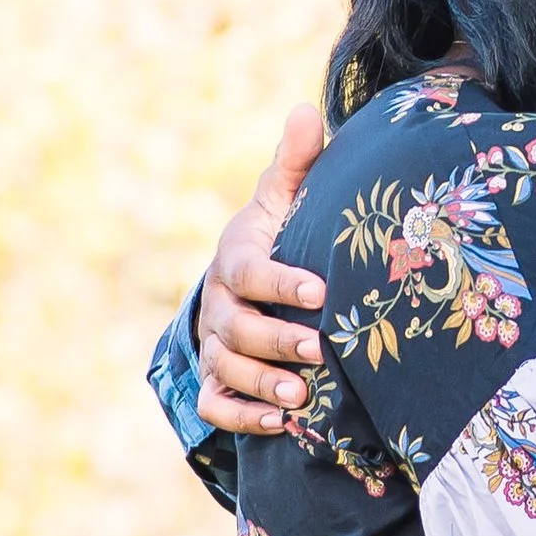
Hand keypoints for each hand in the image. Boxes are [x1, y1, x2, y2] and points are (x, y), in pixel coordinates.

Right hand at [195, 105, 329, 434]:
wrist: (246, 282)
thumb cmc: (277, 235)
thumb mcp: (283, 199)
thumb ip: (296, 163)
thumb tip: (305, 111)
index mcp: (235, 258)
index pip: (250, 271)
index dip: (281, 282)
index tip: (320, 290)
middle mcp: (220, 304)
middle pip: (236, 327)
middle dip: (277, 340)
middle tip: (320, 349)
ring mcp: (214, 345)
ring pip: (225, 370)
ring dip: (261, 384)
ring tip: (301, 397)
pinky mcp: (216, 381)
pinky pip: (216, 406)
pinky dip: (241, 417)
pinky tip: (279, 424)